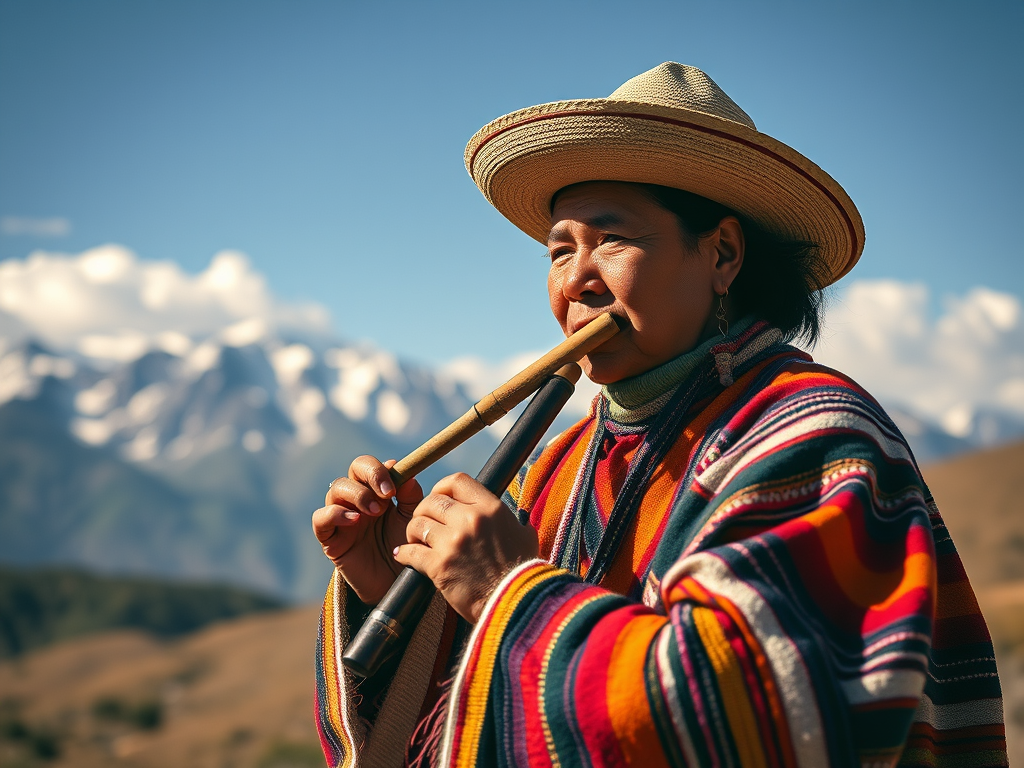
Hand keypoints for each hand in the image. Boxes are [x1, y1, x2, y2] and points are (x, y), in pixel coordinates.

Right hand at [312, 455, 422, 603]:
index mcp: (377, 490)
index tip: (396, 485)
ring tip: (376, 512)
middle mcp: (358, 498)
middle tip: (388, 494)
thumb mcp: (412, 520)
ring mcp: (342, 516)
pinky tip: (355, 521)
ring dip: (358, 495)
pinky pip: (321, 517)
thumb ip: (411, 496)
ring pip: (337, 488)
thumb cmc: (404, 548)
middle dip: (371, 475)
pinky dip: (335, 514)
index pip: (371, 466)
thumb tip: (405, 473)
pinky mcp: (329, 537)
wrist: (395, 583)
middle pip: (354, 470)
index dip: (381, 470)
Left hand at [394, 472, 539, 623]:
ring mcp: (453, 542)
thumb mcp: (525, 536)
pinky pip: (410, 552)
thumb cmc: (523, 571)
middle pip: (432, 501)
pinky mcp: (439, 566)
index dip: (442, 487)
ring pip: (417, 524)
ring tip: (416, 541)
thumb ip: (514, 521)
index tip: (439, 498)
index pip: (457, 481)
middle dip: (423, 511)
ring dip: (413, 532)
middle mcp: (470, 520)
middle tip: (424, 523)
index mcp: (491, 508)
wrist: (517, 602)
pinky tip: (403, 555)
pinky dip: (404, 553)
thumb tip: (516, 516)